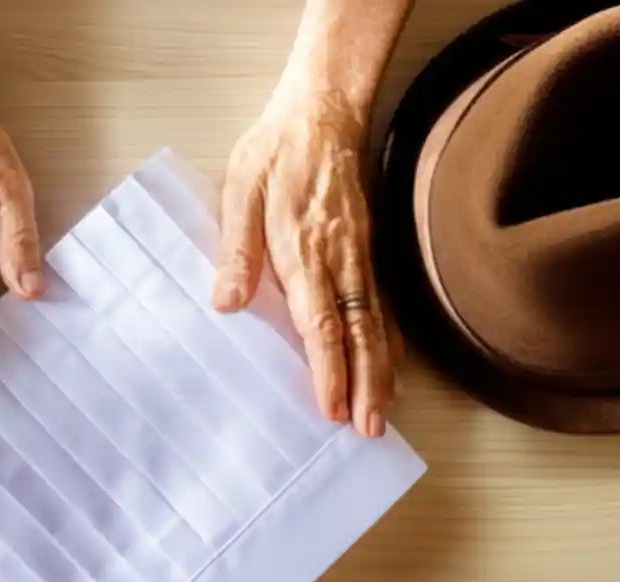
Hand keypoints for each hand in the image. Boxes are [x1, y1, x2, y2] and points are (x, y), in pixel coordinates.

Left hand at [214, 90, 398, 437]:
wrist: (321, 114)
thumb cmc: (274, 154)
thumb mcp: (240, 191)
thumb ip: (236, 249)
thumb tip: (227, 303)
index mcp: (304, 249)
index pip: (320, 321)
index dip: (328, 367)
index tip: (330, 407)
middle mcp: (340, 258)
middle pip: (360, 332)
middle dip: (366, 384)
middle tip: (369, 429)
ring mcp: (359, 255)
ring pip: (376, 322)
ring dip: (381, 370)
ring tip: (383, 413)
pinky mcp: (366, 250)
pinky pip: (382, 303)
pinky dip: (389, 340)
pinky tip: (392, 365)